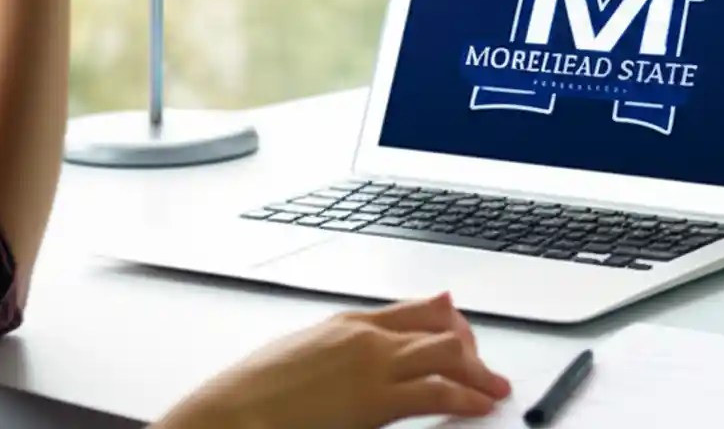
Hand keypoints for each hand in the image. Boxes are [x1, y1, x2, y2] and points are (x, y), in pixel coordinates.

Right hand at [156, 293, 512, 428]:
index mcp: (348, 323)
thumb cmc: (254, 394)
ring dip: (478, 372)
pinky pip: (438, 391)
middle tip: (485, 371)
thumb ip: (338, 346)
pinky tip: (480, 405)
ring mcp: (374, 364)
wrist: (229, 414)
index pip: (415, 310)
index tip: (465, 334)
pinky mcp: (377, 400)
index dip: (449, 321)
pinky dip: (468, 397)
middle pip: (441, 326)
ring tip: (493, 389)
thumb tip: (357, 350)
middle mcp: (367, 336)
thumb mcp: (301, 354)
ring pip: (448, 352)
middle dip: (471, 347)